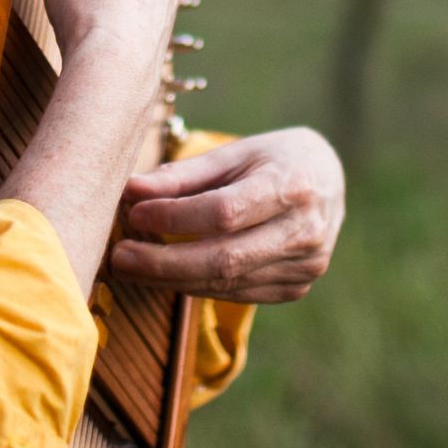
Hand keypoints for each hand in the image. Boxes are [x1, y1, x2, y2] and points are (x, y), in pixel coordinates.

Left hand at [110, 127, 344, 303]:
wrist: (328, 179)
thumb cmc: (273, 159)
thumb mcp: (233, 153)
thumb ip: (184, 175)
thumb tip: (131, 191)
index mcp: (292, 187)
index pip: (224, 212)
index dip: (175, 217)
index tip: (134, 214)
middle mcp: (305, 232)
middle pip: (224, 258)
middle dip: (164, 263)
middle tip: (119, 256)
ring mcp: (305, 266)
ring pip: (226, 283)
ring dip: (171, 278)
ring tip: (130, 265)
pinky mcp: (295, 288)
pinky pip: (236, 294)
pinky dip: (196, 285)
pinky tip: (165, 274)